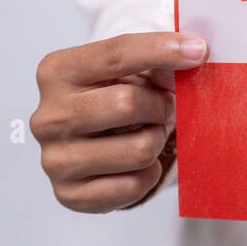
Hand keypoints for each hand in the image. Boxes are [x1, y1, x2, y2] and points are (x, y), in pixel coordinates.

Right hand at [30, 32, 207, 211]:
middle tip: (161, 109)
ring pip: (139, 149)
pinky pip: (134, 185)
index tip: (199, 51)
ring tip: (146, 135)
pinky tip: (137, 165)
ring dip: (156, 141)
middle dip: (158, 107)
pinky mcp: (69, 195)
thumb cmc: (112, 100)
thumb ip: (156, 60)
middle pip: (127, 104)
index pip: (117, 54)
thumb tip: (191, 54)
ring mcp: (54, 159)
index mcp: (56, 72)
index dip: (163, 50)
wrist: (93, 146)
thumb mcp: (129, 71)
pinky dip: (148, 174)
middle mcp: (47, 116)